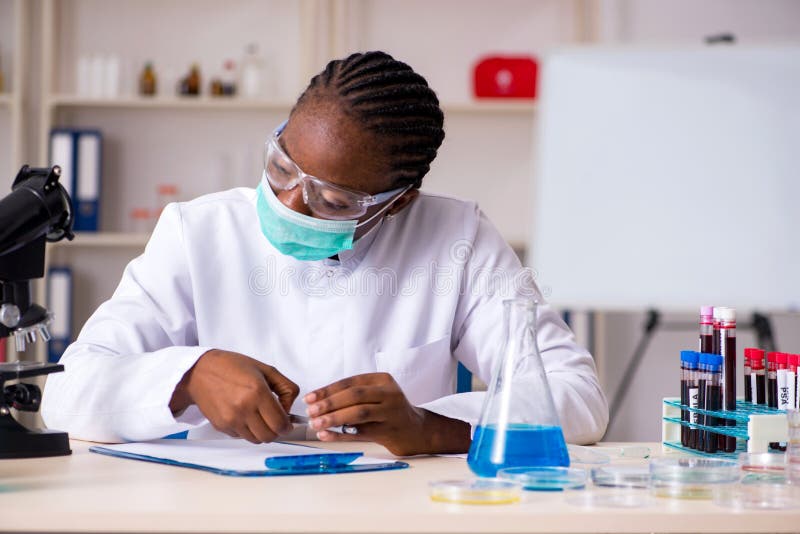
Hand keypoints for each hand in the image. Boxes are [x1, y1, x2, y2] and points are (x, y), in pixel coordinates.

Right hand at [170, 349, 299, 443]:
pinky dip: (248, 430)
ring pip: (257, 440)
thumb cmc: (232, 367)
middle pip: (269, 436)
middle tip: (276, 421)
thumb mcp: (266, 370)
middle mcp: (244, 408)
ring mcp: (231, 419)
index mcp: (257, 392)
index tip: (287, 422)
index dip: (287, 426)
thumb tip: (289, 410)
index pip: (279, 423)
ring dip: (262, 432)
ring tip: (260, 417)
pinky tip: (246, 416)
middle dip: (277, 431)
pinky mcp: (222, 426)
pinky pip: (242, 436)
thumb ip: (286, 389)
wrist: (200, 372)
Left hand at [304, 372, 469, 455]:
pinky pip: (360, 433)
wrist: (417, 430)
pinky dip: (341, 434)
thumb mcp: (376, 395)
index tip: (310, 398)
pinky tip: (327, 435)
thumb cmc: (390, 412)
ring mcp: (391, 412)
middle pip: (354, 396)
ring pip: (358, 413)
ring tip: (317, 424)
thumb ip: (354, 395)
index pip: (350, 382)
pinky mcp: (390, 431)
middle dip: (329, 403)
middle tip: (311, 412)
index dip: (328, 390)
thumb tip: (319, 401)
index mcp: (383, 380)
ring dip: (334, 418)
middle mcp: (389, 393)